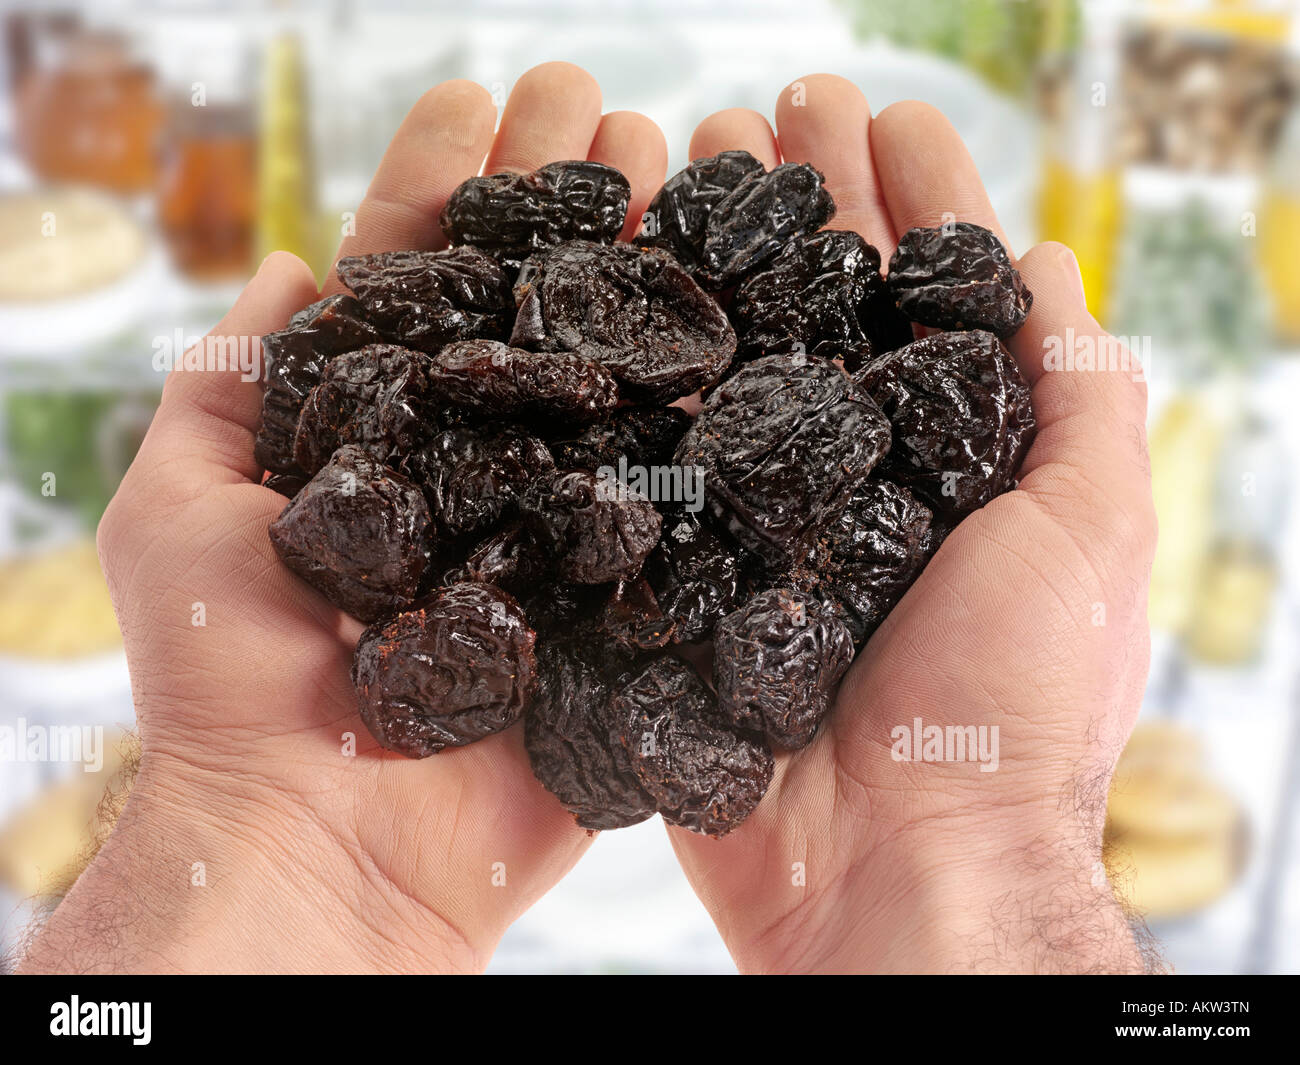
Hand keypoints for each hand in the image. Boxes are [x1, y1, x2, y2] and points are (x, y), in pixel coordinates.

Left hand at [22, 64, 668, 973]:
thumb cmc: (237, 688)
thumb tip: (282, 270)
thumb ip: (226, 388)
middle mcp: (482, 460)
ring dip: (651, 260)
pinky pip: (683, 483)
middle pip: (536, 302)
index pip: (419, 277)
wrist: (334, 846)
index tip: (487, 97)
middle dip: (571, 194)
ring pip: (618, 368)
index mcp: (381, 430)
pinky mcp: (626, 588)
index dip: (452, 182)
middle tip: (614, 108)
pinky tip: (749, 308)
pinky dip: (716, 396)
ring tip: (689, 159)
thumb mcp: (181, 513)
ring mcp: (563, 519)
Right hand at [665, 78, 1155, 973]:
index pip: (934, 293)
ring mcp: (763, 520)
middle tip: (755, 113)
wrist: (890, 865)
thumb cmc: (1010, 711)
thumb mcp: (1088, 535)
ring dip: (711, 257)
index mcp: (953, 458)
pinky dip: (634, 375)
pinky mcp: (687, 573)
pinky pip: (652, 456)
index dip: (916, 194)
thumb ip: (1079, 400)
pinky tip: (610, 298)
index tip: (882, 114)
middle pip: (821, 306)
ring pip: (731, 360)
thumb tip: (1053, 267)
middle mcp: (855, 477)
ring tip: (678, 163)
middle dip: (795, 199)